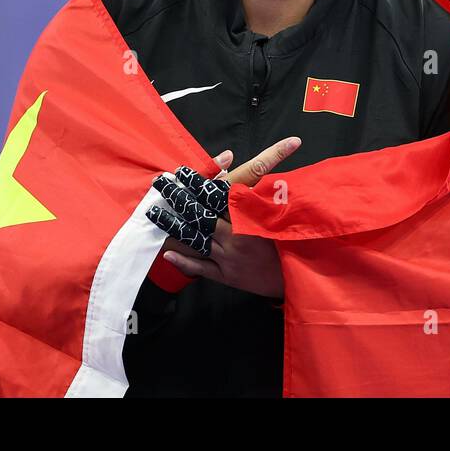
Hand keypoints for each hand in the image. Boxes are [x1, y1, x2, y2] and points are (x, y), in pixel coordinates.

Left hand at [147, 136, 299, 296]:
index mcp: (247, 218)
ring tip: (154, 211)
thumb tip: (239, 179)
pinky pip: (200, 267)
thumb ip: (256, 197)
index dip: (197, 183)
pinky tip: (166, 253)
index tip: (181, 171)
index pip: (216, 196)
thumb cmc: (289, 243)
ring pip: (194, 238)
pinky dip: (183, 260)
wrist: (295, 278)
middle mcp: (234, 236)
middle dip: (179, 197)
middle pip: (200, 214)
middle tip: (160, 184)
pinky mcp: (226, 276)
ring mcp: (227, 257)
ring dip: (173, 224)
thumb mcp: (276, 215)